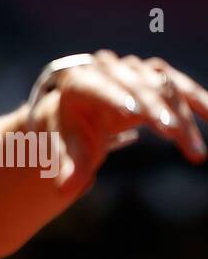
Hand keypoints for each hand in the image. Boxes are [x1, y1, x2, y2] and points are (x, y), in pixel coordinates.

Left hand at [34, 52, 207, 193]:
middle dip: (157, 110)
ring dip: (182, 118)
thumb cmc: (71, 131)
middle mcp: (108, 69)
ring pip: (164, 88)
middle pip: (137, 87)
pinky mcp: (156, 74)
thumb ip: (69, 168)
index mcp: (80, 83)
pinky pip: (180, 86)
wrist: (79, 108)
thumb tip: (67, 189)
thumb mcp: (65, 149)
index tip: (137, 115)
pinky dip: (197, 101)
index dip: (118, 98)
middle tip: (175, 134)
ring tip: (195, 152)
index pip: (100, 88)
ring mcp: (134, 69)